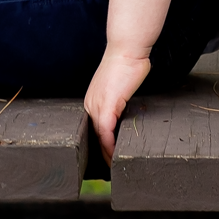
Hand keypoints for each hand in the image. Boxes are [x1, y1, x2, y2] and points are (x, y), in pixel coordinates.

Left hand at [83, 47, 151, 164]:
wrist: (128, 50)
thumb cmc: (128, 64)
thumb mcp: (120, 86)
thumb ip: (119, 99)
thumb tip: (126, 109)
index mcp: (93, 100)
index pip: (94, 128)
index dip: (99, 144)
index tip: (106, 157)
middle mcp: (91, 104)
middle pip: (93, 135)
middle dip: (100, 153)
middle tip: (107, 169)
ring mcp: (97, 105)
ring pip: (98, 137)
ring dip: (105, 153)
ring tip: (112, 167)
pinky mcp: (107, 105)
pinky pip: (106, 132)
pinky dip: (109, 146)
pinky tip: (115, 155)